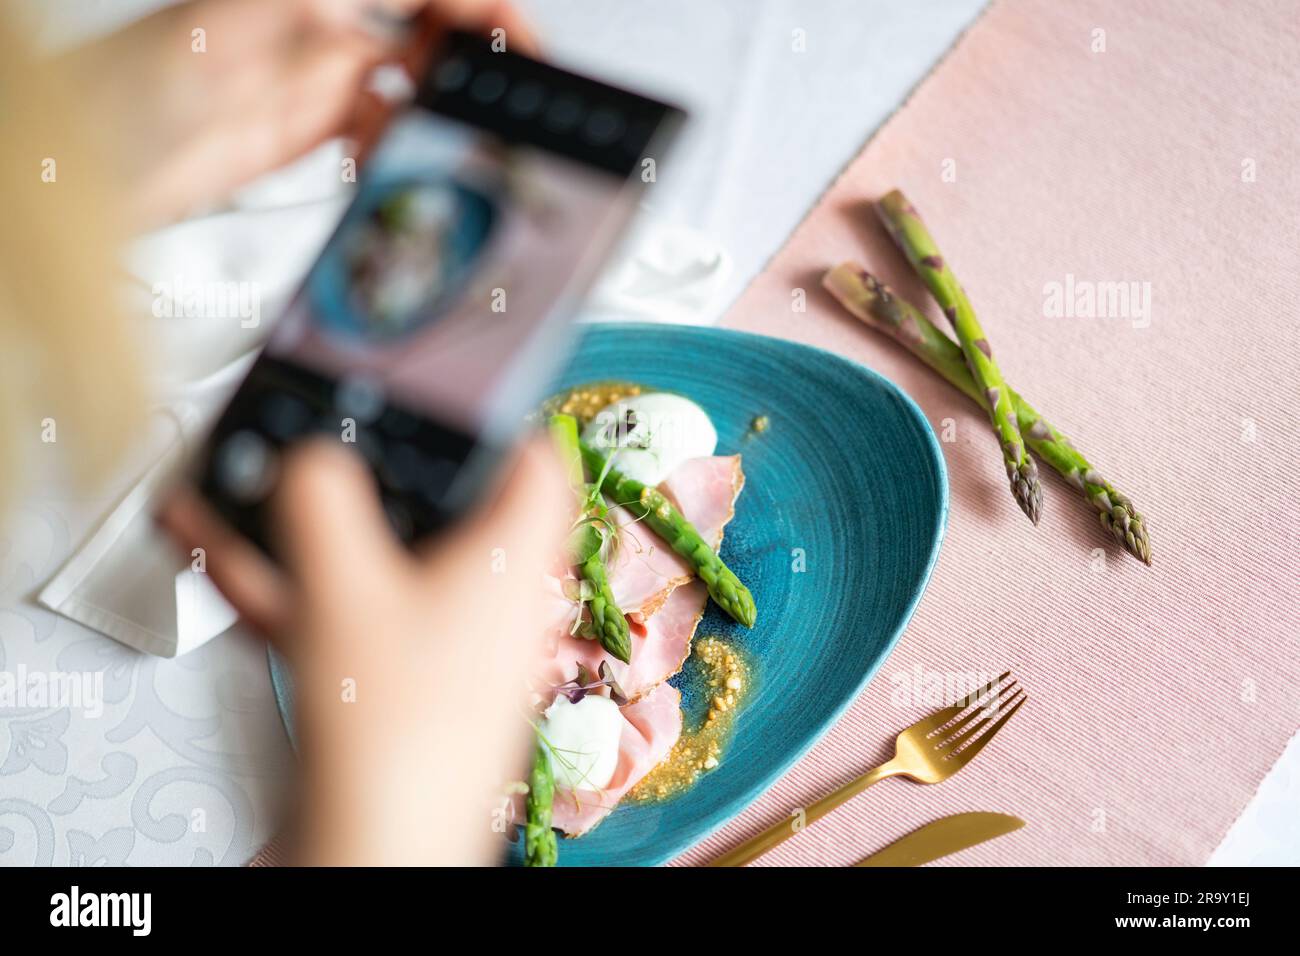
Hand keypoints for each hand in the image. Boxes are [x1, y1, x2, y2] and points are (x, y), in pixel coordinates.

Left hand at [64, 0, 536, 225]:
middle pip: (427, 33)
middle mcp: (318, 26)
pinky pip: (378, 134)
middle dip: (475, 63)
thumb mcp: (241, 23)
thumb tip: (421, 3)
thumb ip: (323, 11)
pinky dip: (398, 150)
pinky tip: (399, 166)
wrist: (88, 168)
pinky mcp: (307, 131)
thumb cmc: (130, 87)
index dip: (482, 9)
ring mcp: (314, 79)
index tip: (520, 42)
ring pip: (410, 88)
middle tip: (512, 103)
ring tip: (464, 143)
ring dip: (440, 115)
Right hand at [160, 438, 567, 863]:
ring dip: (312, 525)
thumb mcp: (345, 586)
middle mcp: (494, 603)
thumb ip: (320, 500)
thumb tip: (311, 457)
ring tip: (242, 486)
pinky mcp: (401, 683)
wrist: (374, 850)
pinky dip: (295, 581)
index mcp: (515, 564)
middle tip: (336, 435)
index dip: (505, 416)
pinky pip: (350, 610)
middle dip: (375, 468)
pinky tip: (224, 554)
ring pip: (383, 559)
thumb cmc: (397, 739)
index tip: (461, 391)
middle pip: (448, 506)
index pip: (539, 463)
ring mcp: (446, 646)